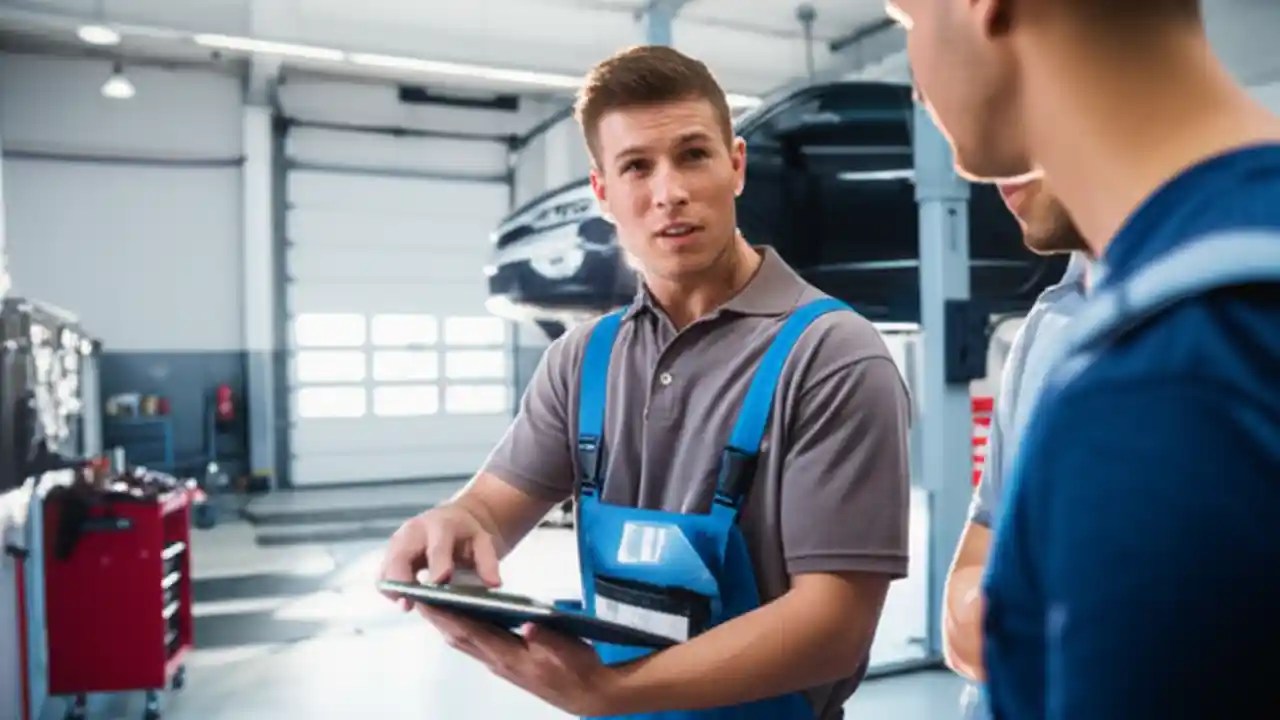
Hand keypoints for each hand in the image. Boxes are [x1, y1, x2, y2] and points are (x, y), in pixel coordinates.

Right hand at [379, 504, 502, 613]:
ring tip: (406, 606)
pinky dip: (390, 588)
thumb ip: (488, 562)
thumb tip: (493, 584)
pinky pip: (384, 573)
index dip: (437, 565)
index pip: (437, 547)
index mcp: (442, 525)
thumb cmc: (467, 534)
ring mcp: (399, 541)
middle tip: (408, 604)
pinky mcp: (392, 553)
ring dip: (393, 587)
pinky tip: (404, 600)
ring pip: (387, 564)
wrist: (453, 519)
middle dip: (402, 579)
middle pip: (400, 555)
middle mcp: (415, 530)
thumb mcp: (483, 542)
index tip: (438, 585)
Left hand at [426, 609, 623, 717]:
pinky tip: (461, 617)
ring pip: (465, 643)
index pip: (471, 632)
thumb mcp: (568, 650)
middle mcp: (499, 662)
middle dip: (437, 618)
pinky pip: (476, 645)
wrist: (588, 694)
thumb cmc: (579, 669)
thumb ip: (546, 638)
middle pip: (460, 638)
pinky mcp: (507, 664)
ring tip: (432, 603)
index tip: (427, 600)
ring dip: (447, 624)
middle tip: (418, 596)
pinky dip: (462, 629)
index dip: (447, 616)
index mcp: (511, 656)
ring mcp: (501, 665)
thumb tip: (528, 625)